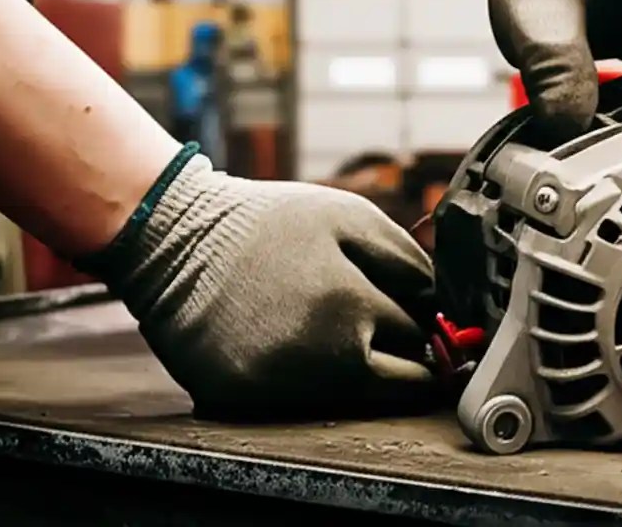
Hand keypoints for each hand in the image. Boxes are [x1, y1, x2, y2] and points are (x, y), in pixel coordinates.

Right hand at [85, 153, 436, 419]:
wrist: (174, 238)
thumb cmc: (266, 223)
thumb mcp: (350, 217)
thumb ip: (409, 262)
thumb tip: (446, 306)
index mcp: (352, 308)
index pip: (421, 338)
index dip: (421, 322)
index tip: (413, 312)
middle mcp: (320, 360)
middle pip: (397, 383)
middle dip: (402, 356)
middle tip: (381, 324)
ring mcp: (279, 388)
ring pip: (352, 398)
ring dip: (356, 369)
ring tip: (328, 323)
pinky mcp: (244, 402)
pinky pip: (299, 404)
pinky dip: (306, 380)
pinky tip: (290, 339)